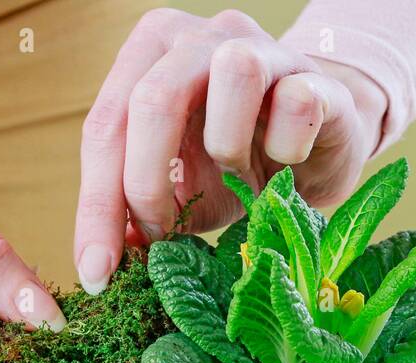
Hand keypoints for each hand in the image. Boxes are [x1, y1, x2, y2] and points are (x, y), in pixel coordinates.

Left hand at [74, 8, 386, 293]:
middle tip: (160, 237)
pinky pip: (297, 103)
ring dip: (227, 147)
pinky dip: (286, 150)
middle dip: (146, 184)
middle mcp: (199, 37)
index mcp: (150, 56)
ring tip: (237, 175)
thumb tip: (101, 263)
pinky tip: (285, 161)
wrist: (318, 150)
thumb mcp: (180, 191)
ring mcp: (262, 47)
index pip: (105, 127)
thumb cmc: (238, 165)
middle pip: (153, 99)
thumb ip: (139, 213)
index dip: (97, 206)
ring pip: (233, 75)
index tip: (98, 272)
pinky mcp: (317, 76)